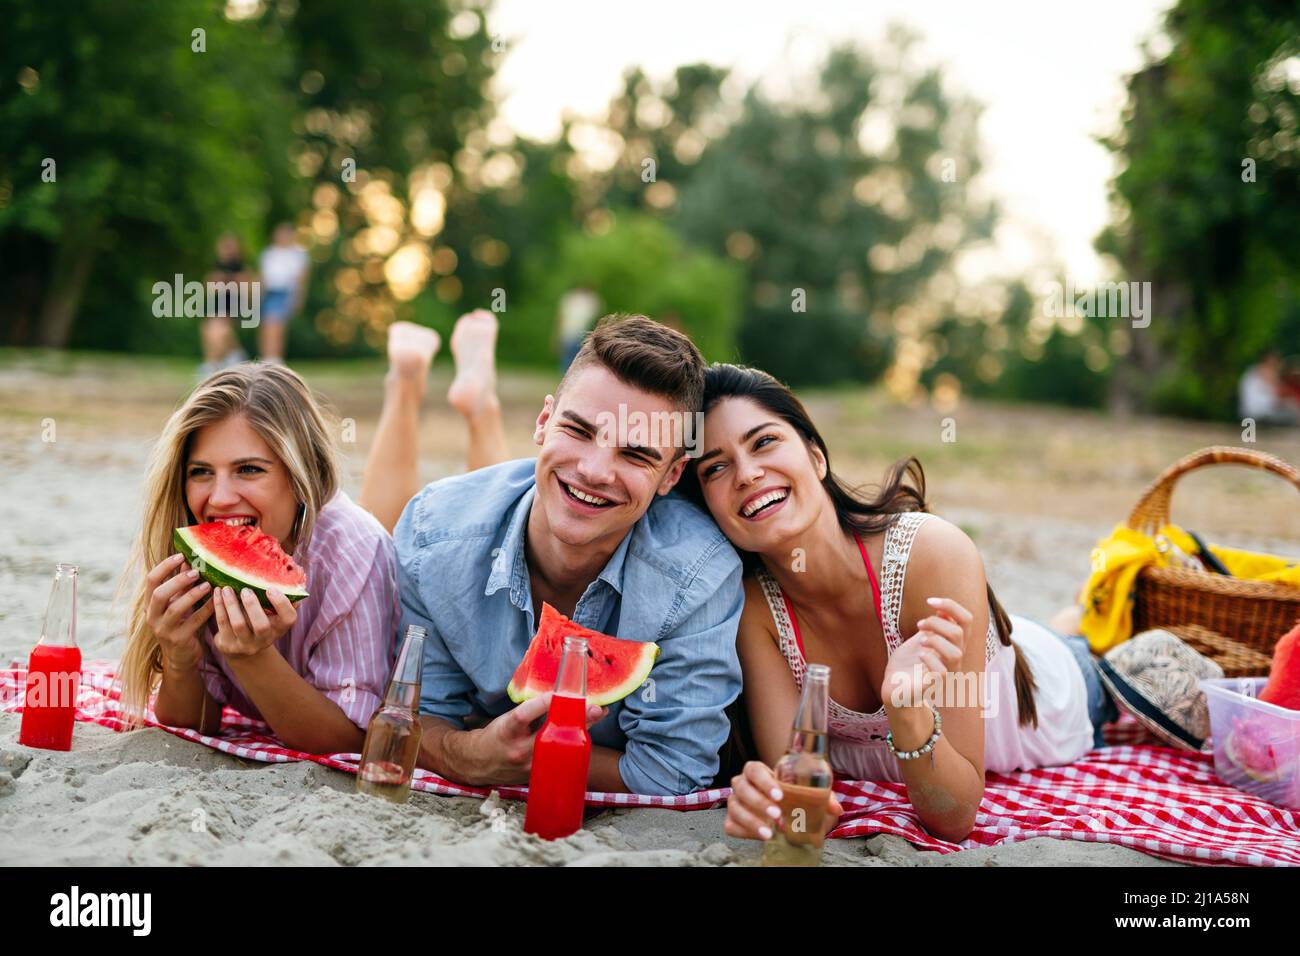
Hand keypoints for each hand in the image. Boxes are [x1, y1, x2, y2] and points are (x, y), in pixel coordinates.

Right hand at [145, 554, 213, 671]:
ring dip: (192, 595)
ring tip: (208, 585)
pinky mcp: (179, 640)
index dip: (164, 566)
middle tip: (196, 572)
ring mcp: (164, 629)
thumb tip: (187, 560)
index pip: (150, 580)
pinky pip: (193, 622)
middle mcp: (152, 616)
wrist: (180, 656)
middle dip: (177, 581)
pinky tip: (216, 601)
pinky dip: (205, 610)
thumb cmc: (180, 623)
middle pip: (159, 594)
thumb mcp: (177, 603)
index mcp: (150, 604)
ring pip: (175, 609)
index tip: (181, 555)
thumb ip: (180, 584)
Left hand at [212, 586, 297, 660]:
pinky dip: (219, 606)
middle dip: (252, 606)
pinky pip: (223, 623)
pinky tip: (218, 593)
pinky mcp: (228, 644)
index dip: (281, 604)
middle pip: (261, 626)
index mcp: (279, 628)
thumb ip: (281, 600)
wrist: (242, 648)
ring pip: (238, 624)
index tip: (270, 589)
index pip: (289, 618)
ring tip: (227, 588)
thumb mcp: (272, 615)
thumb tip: (290, 580)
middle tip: (245, 590)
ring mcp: (246, 644)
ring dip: (231, 604)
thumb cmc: (260, 621)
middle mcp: (265, 639)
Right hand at [465, 692, 606, 785]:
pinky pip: (559, 761)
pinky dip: (574, 747)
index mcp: (506, 730)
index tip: (563, 692)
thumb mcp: (507, 718)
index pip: (525, 715)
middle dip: (576, 721)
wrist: (479, 764)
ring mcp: (529, 766)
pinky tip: (587, 736)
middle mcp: (518, 750)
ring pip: (560, 749)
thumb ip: (531, 710)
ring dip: (581, 734)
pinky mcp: (536, 775)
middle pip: (550, 734)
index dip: (544, 703)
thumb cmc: (496, 735)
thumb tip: (559, 695)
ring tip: (597, 717)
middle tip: (597, 709)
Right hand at [723, 761, 842, 841]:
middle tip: (777, 815)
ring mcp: (736, 802)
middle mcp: (743, 784)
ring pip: (734, 807)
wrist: (783, 813)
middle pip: (741, 787)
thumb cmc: (793, 797)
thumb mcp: (809, 794)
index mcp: (758, 772)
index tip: (779, 795)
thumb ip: (822, 797)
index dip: (764, 781)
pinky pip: (730, 825)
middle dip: (758, 802)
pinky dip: (744, 831)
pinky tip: (759, 835)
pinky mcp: (732, 821)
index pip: (754, 769)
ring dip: (751, 820)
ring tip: (769, 833)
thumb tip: (836, 807)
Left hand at [882, 596, 969, 712]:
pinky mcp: (935, 684)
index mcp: (954, 643)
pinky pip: (941, 672)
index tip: (929, 601)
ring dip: (935, 641)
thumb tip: (943, 608)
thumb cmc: (910, 662)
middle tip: (919, 625)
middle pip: (959, 633)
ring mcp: (947, 671)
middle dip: (936, 623)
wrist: (896, 686)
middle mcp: (954, 656)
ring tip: (920, 641)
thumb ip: (935, 625)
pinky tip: (920, 655)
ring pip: (956, 653)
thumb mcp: (923, 638)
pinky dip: (929, 659)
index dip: (951, 606)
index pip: (966, 620)